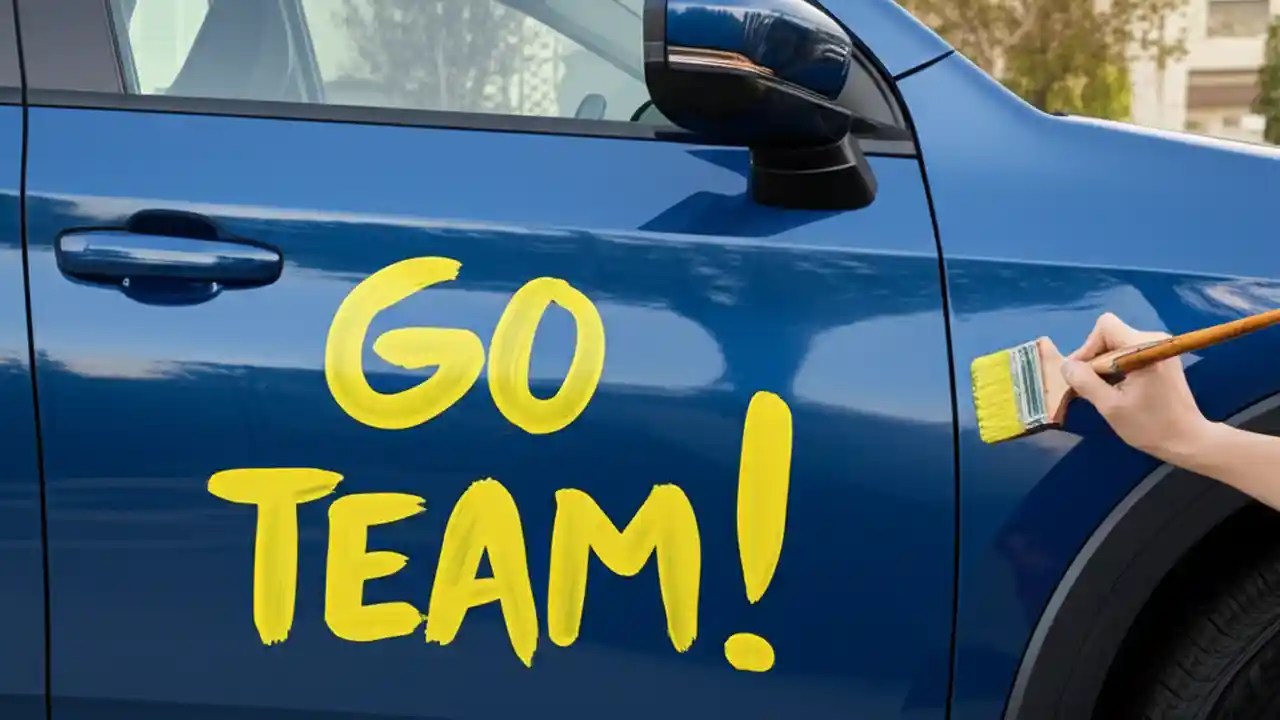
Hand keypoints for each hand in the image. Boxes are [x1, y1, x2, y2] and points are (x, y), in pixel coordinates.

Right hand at [1060, 313, 1211, 460]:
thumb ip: (1085, 382)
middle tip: (1089, 386)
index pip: (1105, 327)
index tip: (1083, 374)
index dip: (1088, 347)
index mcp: (1144, 348)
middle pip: (1110, 334)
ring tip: (1104, 389)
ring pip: (1118, 344)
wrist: (1188, 439)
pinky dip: (1117, 367)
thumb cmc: (1149, 426)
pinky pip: (1129, 352)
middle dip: (1095, 358)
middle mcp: (1154, 339)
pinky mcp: (1162, 357)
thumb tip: (1066, 365)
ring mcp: (1160, 347)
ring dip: (1105, 364)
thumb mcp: (1110, 406)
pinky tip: (1118, 388)